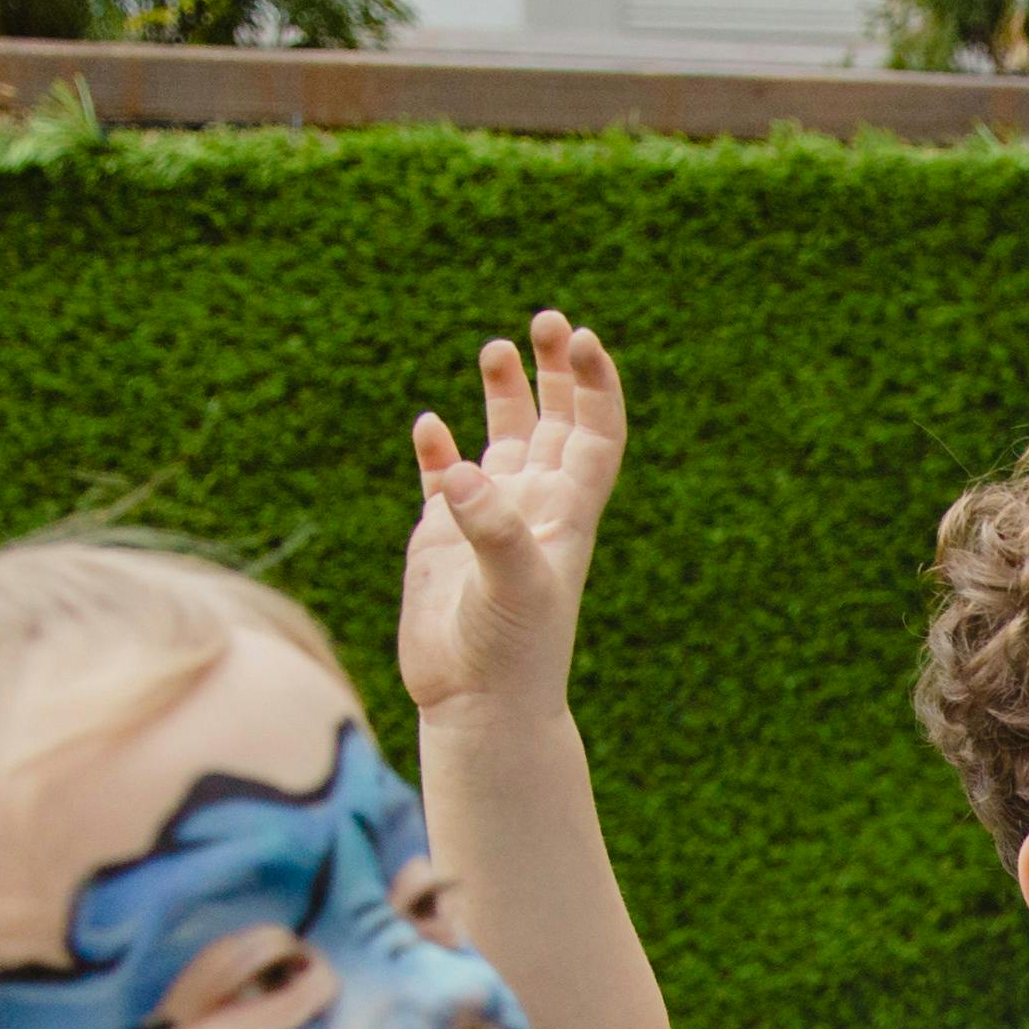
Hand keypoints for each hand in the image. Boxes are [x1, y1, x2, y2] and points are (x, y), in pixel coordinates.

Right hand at [397, 309, 627, 727]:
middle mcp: (532, 509)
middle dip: (555, 372)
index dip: (596, 386)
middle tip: (546, 321)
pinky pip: (443, 480)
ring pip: (504, 443)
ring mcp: (487, 522)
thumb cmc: (511, 654)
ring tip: (497, 348)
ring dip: (505, 397)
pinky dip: (439, 450)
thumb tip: (459, 474)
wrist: (479, 707)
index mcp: (566, 513)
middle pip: (556, 424)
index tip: (582, 339)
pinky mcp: (443, 542)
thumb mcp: (510, 585)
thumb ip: (490, 527)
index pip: (596, 434)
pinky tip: (431, 425)